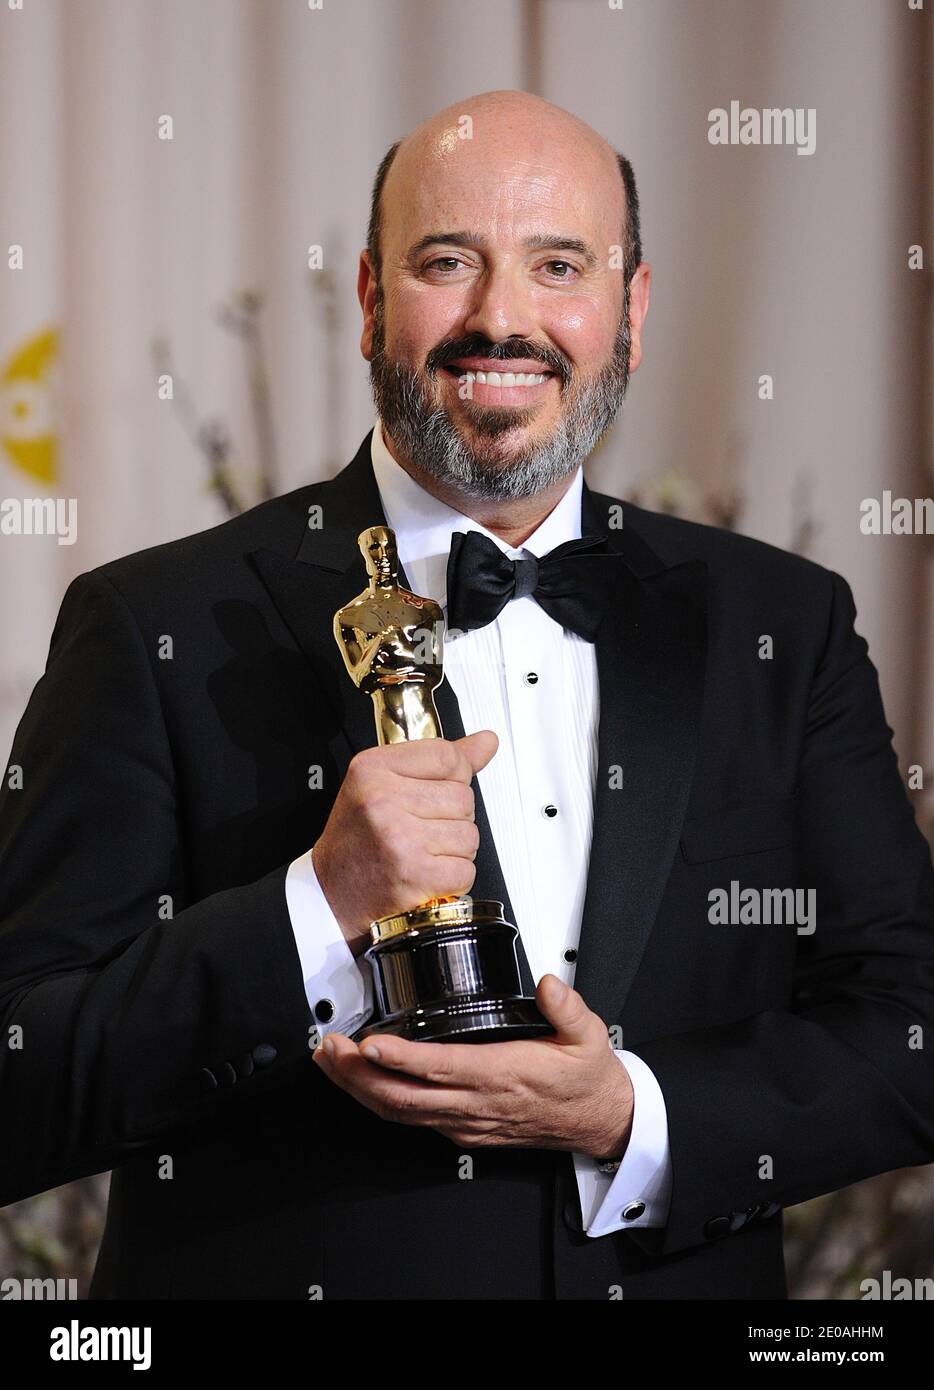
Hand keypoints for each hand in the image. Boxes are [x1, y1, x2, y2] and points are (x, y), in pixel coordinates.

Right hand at [311, 729, 497, 952]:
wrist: (331, 894)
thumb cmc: (357, 840)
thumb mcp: (384, 784)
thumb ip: (437, 761)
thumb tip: (486, 741)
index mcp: (373, 770)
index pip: (448, 756)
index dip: (454, 777)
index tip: (436, 791)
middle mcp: (383, 801)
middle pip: (463, 797)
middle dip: (452, 817)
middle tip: (420, 830)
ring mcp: (400, 839)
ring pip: (469, 835)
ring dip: (454, 850)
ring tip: (422, 853)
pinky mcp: (416, 874)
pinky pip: (465, 869)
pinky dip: (453, 878)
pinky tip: (426, 874)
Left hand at [312, 974, 633, 1160]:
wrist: (600, 1121)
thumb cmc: (587, 1078)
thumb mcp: (589, 1035)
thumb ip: (567, 1007)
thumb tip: (548, 983)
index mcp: (504, 1076)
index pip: (441, 1069)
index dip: (400, 1060)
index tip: (369, 1044)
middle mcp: (478, 1103)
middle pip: (404, 1098)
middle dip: (358, 1076)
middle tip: (330, 1049)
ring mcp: (467, 1121)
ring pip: (401, 1112)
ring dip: (360, 1089)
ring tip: (332, 1061)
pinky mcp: (463, 1131)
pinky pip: (413, 1119)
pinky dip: (380, 1101)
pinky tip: (362, 1082)